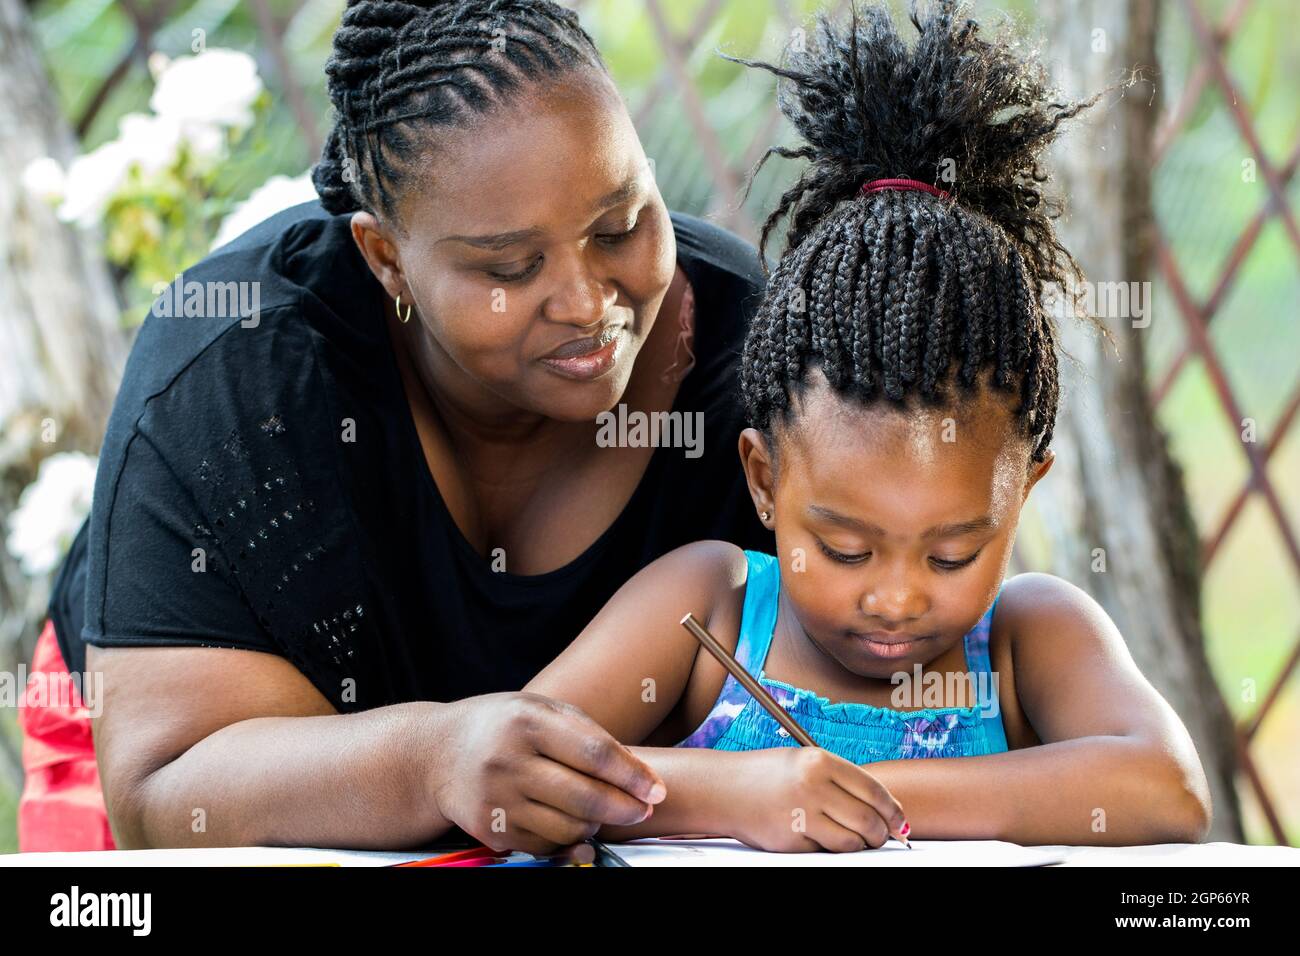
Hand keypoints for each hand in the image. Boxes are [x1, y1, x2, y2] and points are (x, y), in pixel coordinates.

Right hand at [431, 692, 666, 856]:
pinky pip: (545, 845)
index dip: (632, 775)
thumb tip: (637, 775)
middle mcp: (508, 761)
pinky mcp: (489, 830)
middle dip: (624, 808)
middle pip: (584, 796)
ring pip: (568, 827)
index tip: (657, 790)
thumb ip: (587, 734)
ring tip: (600, 810)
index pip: (594, 753)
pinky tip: (569, 820)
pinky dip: (566, 839)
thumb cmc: (501, 726)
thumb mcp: (539, 710)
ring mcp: (496, 799)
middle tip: (643, 809)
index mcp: (527, 722)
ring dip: (595, 825)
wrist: (435, 754)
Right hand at [727, 747, 907, 851]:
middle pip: (867, 820)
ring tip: (854, 839)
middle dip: (880, 833)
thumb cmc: (768, 775)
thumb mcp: (806, 764)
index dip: (893, 809)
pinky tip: (821, 838)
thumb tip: (885, 810)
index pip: (873, 790)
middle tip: (880, 836)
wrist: (725, 789)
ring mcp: (801, 815)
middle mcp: (813, 787)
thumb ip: (842, 782)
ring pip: (851, 842)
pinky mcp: (790, 840)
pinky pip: (825, 852)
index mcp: (820, 762)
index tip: (900, 820)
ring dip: (859, 845)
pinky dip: (830, 850)